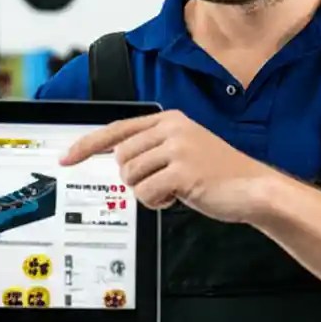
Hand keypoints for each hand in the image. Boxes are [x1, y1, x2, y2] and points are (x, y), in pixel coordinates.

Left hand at [60, 110, 272, 223]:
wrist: (253, 187)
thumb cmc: (217, 173)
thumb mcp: (184, 149)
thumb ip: (152, 148)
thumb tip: (117, 158)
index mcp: (169, 119)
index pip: (117, 129)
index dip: (87, 145)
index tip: (67, 158)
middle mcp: (172, 128)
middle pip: (121, 157)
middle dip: (134, 178)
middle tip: (161, 184)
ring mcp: (178, 148)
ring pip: (130, 176)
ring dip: (147, 191)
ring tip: (173, 190)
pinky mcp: (183, 171)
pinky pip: (147, 192)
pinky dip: (157, 202)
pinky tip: (178, 198)